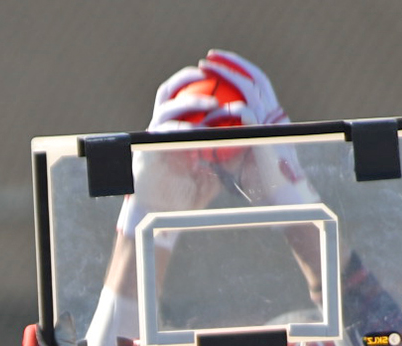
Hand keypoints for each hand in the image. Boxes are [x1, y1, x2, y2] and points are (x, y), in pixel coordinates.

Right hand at [122, 70, 250, 229]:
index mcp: (174, 127)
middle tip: (209, 75)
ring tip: (211, 103)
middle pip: (169, 91)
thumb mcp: (216, 167)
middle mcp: (160, 127)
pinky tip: (196, 130)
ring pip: (166, 107)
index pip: (182, 94)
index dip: (196, 80)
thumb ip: (230, 149)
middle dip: (187, 78)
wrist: (164, 215)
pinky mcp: (146, 151)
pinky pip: (163, 134)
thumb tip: (255, 135)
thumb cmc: (190, 192)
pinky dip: (181, 129)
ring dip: (189, 102)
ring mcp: (151, 138)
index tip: (219, 73)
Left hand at [197, 51, 314, 206]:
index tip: (219, 66)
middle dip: (232, 63)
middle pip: (256, 78)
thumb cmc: (258, 185)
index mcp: (272, 118)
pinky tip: (208, 106)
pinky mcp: (265, 135)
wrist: (279, 201)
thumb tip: (203, 134)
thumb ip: (227, 141)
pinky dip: (224, 108)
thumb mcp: (240, 157)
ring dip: (227, 73)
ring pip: (250, 88)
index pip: (259, 85)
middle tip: (209, 57)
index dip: (241, 71)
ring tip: (205, 67)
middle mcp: (275, 116)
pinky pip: (242, 112)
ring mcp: (272, 124)